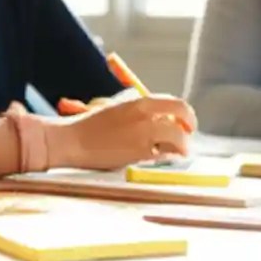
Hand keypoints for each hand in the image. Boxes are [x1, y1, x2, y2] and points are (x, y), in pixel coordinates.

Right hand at [47, 96, 196, 170]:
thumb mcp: (113, 110)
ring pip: (179, 137)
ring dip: (181, 146)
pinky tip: (158, 158)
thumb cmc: (87, 127)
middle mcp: (146, 114)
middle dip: (189, 126)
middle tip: (187, 137)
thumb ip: (136, 113)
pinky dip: (166, 156)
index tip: (183, 123)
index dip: (183, 114)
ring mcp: (145, 133)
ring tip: (176, 152)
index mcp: (139, 102)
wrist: (70, 140)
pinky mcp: (140, 152)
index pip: (174, 103)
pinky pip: (165, 154)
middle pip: (183, 115)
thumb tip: (158, 119)